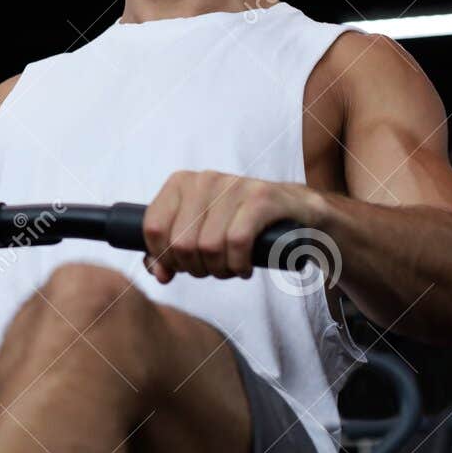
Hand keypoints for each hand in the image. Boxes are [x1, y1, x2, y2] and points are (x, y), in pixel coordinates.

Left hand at [140, 171, 323, 282]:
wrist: (297, 213)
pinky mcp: (262, 197)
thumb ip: (170, 253)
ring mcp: (234, 185)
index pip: (153, 227)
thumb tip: (159, 273)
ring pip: (209, 246)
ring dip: (219, 269)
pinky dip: (238, 264)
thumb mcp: (199, 233)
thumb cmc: (239, 225)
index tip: (178, 268)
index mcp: (181, 182)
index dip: (163, 257)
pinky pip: (237, 241)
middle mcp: (205, 178)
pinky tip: (244, 267)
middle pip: (181, 242)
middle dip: (195, 267)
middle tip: (212, 270)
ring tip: (230, 268)